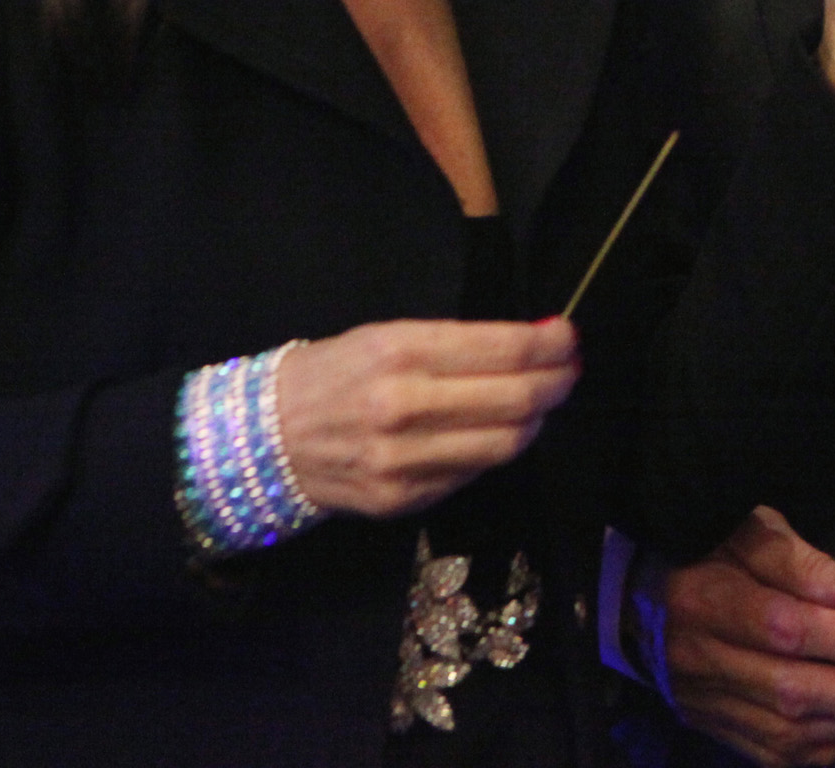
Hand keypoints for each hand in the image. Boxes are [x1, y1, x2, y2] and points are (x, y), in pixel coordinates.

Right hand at [272, 317, 578, 517]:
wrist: (265, 436)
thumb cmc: (334, 373)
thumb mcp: (386, 335)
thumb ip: (455, 344)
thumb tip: (530, 346)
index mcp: (401, 350)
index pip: (504, 348)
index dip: (550, 344)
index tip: (568, 337)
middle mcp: (403, 405)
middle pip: (516, 400)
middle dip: (557, 383)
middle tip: (569, 371)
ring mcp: (402, 459)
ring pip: (504, 444)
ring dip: (537, 421)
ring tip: (543, 403)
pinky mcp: (400, 499)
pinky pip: (471, 474)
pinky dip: (494, 450)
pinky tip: (496, 432)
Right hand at [659, 507, 834, 767]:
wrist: (635, 596)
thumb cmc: (704, 552)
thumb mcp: (749, 533)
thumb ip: (803, 563)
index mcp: (707, 598)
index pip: (784, 628)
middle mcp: (701, 659)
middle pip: (790, 691)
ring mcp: (701, 700)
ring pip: (783, 732)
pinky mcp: (707, 724)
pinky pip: (767, 753)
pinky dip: (818, 753)